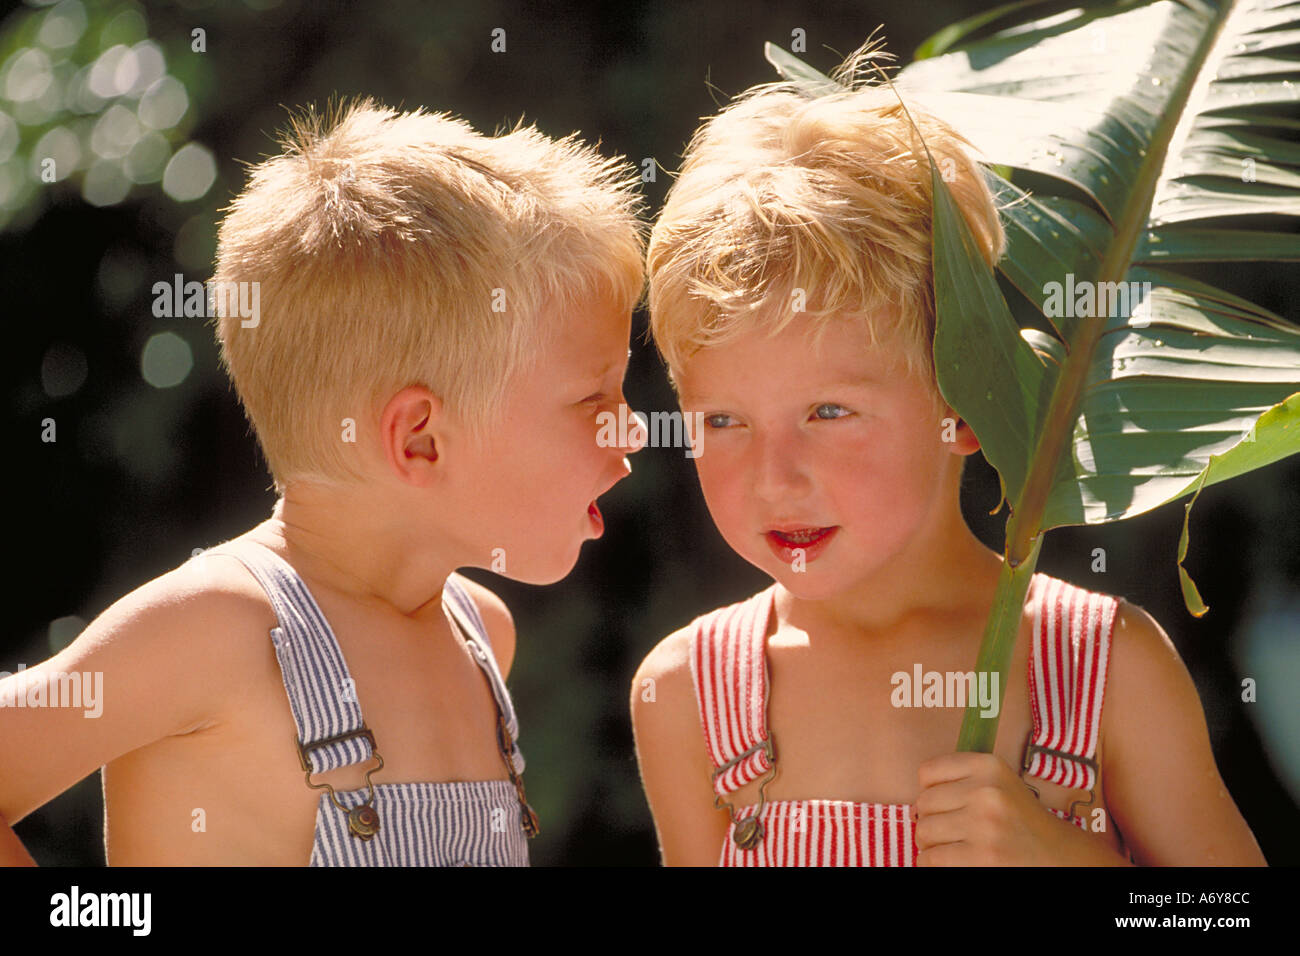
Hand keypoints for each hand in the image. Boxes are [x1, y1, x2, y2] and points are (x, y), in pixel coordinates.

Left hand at [914, 752, 1115, 865]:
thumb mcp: (998, 784)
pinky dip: (932, 863)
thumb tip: (914, 807)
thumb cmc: (1019, 821)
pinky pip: (930, 859)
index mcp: (989, 766)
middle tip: (950, 831)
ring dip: (931, 844)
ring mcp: (984, 826)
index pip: (928, 772)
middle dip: (930, 820)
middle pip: (923, 804)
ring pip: (923, 832)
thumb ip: (959, 782)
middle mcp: (987, 792)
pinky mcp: (981, 858)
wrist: (1058, 856)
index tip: (946, 804)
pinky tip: (952, 861)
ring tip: (952, 846)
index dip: (931, 791)